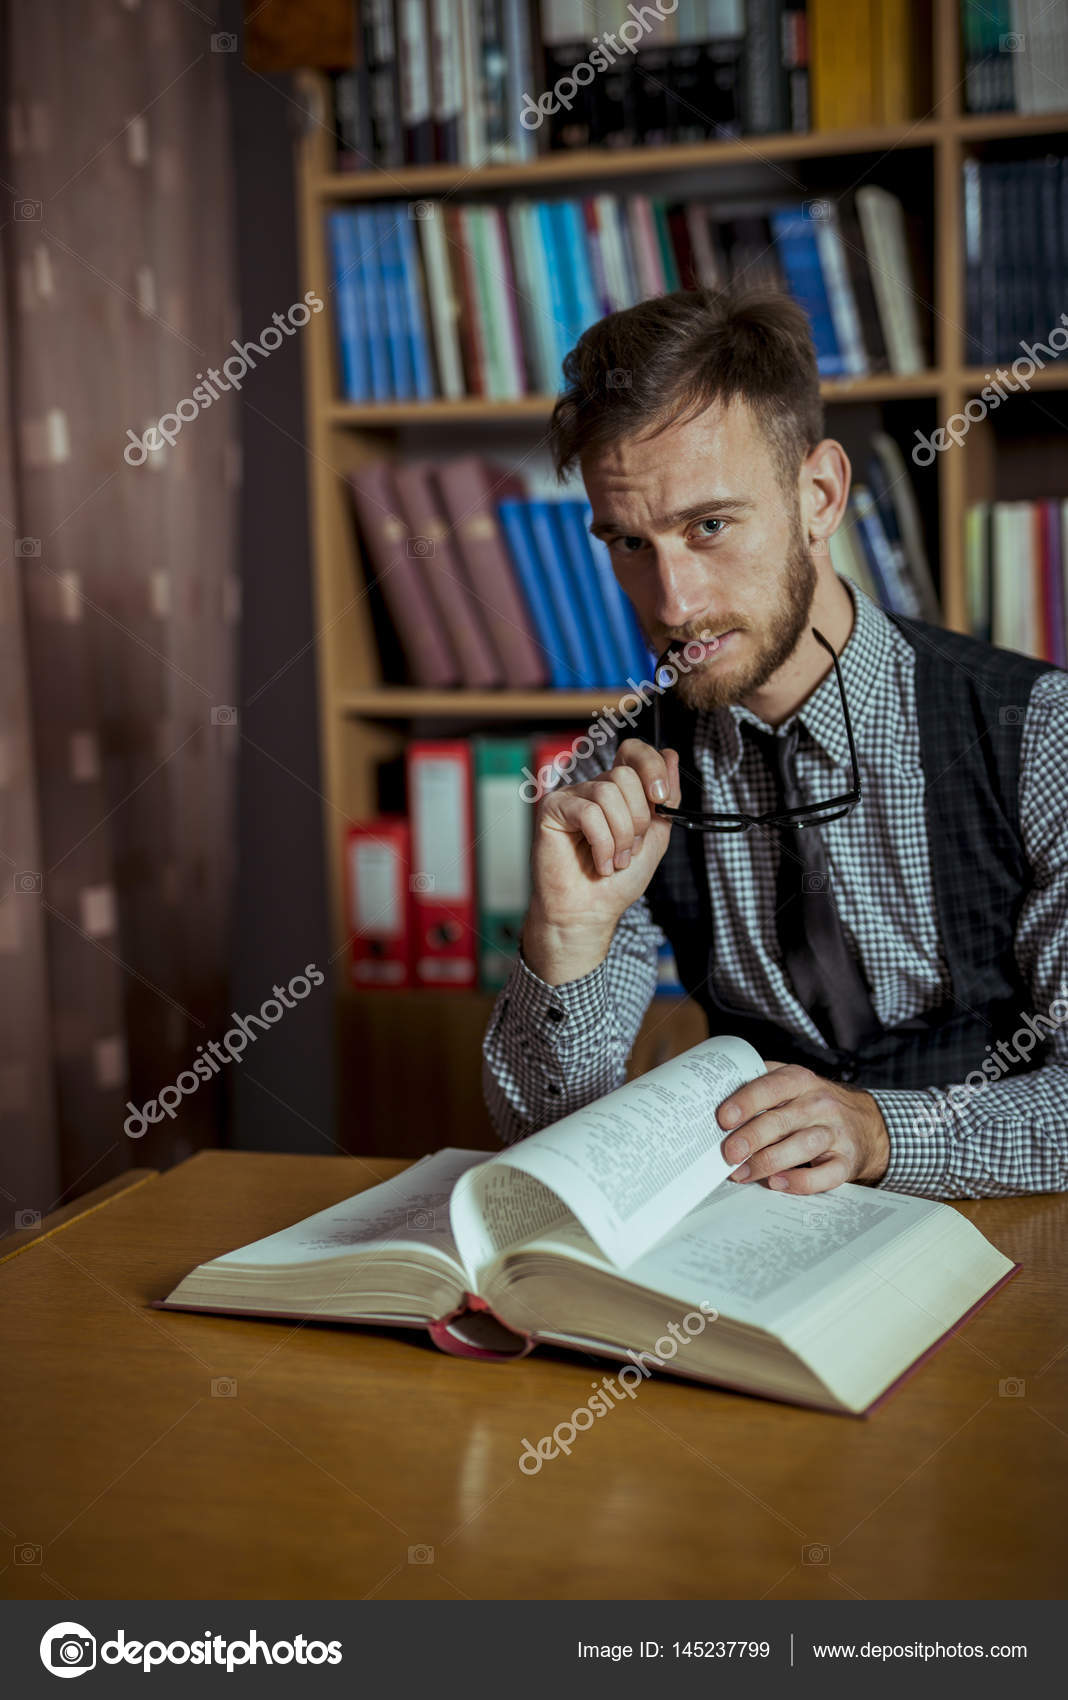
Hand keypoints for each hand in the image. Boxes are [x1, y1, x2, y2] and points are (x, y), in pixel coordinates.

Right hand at [522, 739, 681, 984]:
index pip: (634, 750)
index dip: (651, 766)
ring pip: (607, 793)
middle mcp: (595, 788)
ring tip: (614, 861)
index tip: (661, 800)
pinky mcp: (552, 809)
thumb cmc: (617, 881)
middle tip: (630, 849)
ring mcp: (572, 796)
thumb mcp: (656, 837)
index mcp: (620, 791)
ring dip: (619, 836)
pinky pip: (588, 813)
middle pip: (625, 775)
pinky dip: (601, 844)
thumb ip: (667, 798)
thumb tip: (670, 754)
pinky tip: (599, 863)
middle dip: (637, 819)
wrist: (590, 912)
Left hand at [717, 1062, 889, 1192]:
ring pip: (803, 1146)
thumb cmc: (810, 1104)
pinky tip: (777, 1183)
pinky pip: (826, 1175)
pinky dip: (801, 1182)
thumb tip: (709, 1097)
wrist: (864, 1123)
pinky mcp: (846, 1161)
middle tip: (727, 1153)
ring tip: (741, 1173)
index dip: (746, 1101)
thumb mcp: (789, 1084)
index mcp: (800, 1080)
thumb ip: (757, 1086)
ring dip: (768, 1161)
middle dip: (752, 1137)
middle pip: (783, 1120)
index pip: (771, 1086)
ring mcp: (835, 1133)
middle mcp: (820, 1104)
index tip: (723, 1118)